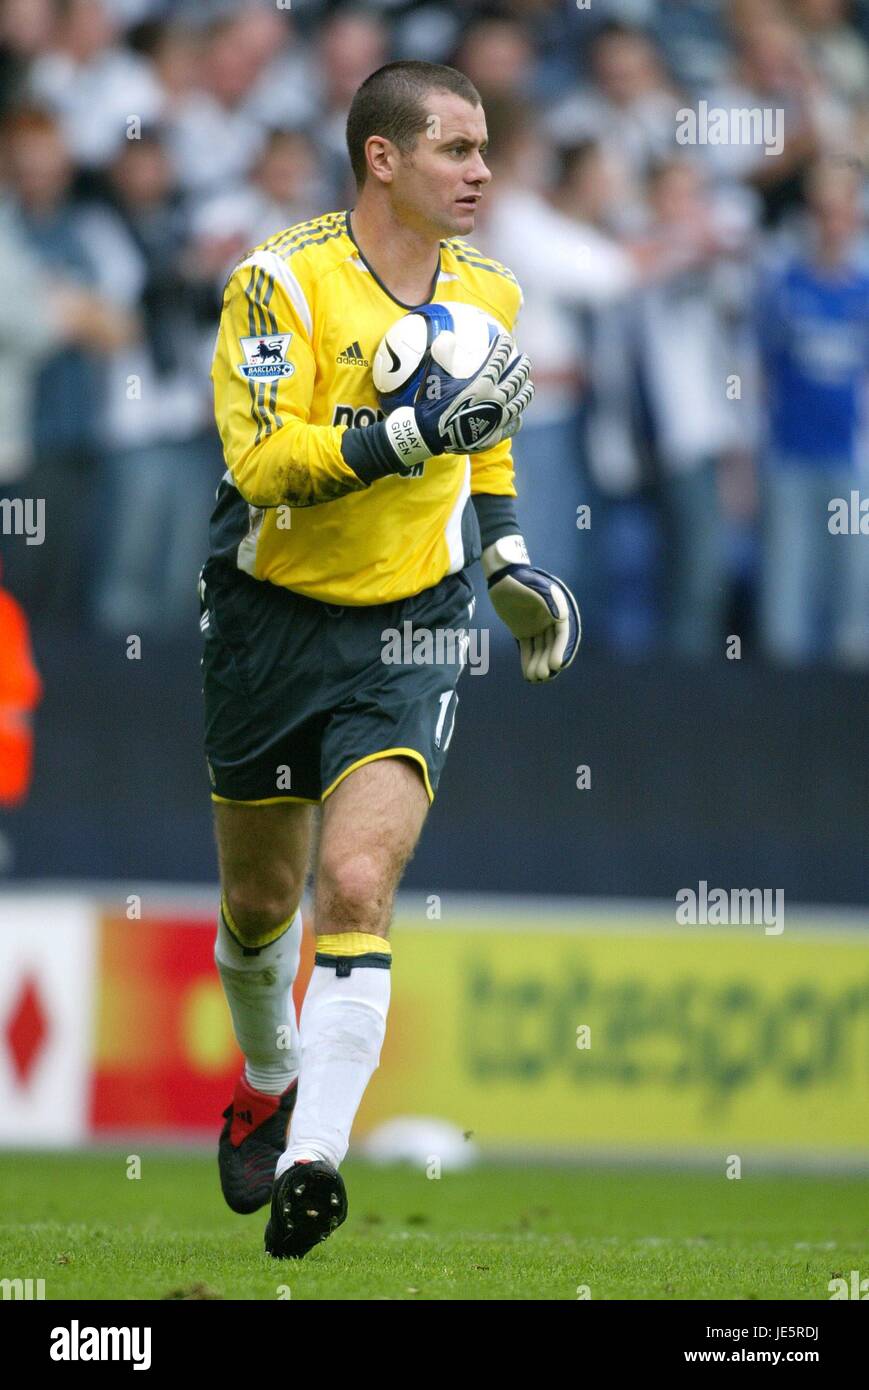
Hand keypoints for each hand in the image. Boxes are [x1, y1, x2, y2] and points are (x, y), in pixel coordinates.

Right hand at [383, 331, 533, 469]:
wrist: (427, 437)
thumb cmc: (430, 404)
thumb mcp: (433, 375)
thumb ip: (442, 353)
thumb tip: (447, 334)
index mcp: (482, 384)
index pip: (499, 359)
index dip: (504, 347)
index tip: (506, 339)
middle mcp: (494, 401)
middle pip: (516, 380)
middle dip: (522, 367)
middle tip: (526, 359)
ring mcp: (496, 420)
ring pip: (519, 402)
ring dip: (525, 391)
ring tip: (528, 384)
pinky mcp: (493, 436)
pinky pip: (512, 425)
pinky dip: (517, 417)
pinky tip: (518, 414)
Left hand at [484, 536, 580, 682]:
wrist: (503, 576)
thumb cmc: (522, 579)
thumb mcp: (537, 587)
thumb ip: (549, 600)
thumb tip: (561, 617)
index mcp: (559, 610)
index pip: (563, 634)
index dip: (561, 650)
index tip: (556, 664)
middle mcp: (551, 621)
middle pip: (552, 646)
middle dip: (548, 661)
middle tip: (543, 675)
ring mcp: (537, 627)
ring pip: (540, 650)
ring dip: (538, 664)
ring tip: (534, 678)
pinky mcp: (523, 631)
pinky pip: (528, 649)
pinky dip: (528, 661)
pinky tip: (527, 674)